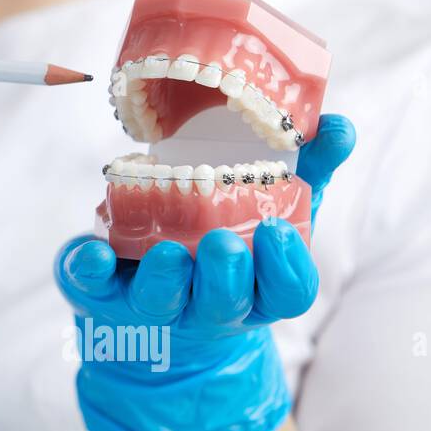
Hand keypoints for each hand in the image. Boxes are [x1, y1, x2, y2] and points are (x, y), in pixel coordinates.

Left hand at [54, 114, 355, 430]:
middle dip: (226, 276)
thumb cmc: (226, 241)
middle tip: (222, 242)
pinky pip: (94, 286)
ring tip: (170, 250)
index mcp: (258, 289)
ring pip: (162, 301)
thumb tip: (338, 124)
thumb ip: (309, 168)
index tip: (277, 231)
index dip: (286, 269)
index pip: (288, 294)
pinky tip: (92, 251)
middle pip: (226, 304)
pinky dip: (91, 269)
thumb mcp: (271, 208)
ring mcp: (153, 305)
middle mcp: (208, 306)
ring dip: (167, 276)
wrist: (150, 304)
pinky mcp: (101, 293)